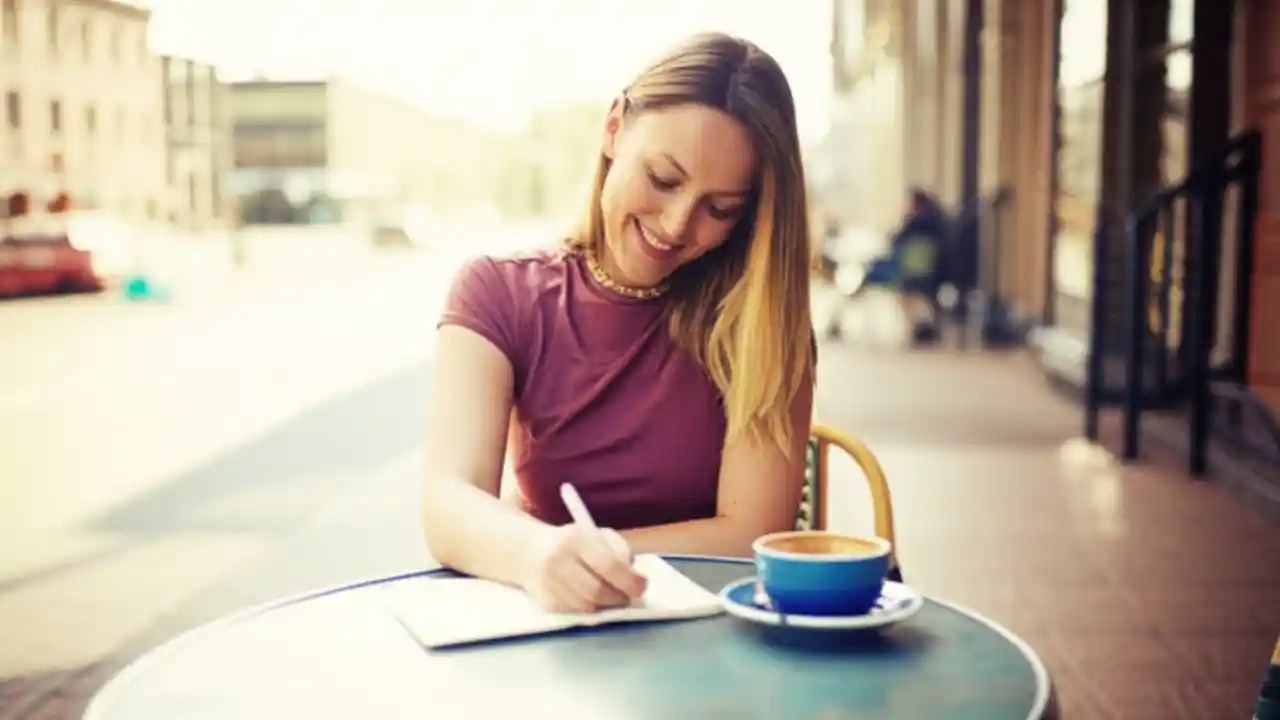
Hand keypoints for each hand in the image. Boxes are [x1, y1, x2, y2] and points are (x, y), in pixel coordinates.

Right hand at [522, 524, 647, 612]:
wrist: (528, 551)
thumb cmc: (572, 541)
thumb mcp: (596, 534)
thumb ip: (619, 549)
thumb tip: (633, 574)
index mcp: (576, 538)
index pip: (608, 565)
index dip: (629, 580)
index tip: (642, 586)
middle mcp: (559, 561)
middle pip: (597, 591)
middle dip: (619, 597)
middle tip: (628, 596)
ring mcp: (549, 584)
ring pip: (587, 606)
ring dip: (605, 605)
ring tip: (611, 596)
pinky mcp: (546, 602)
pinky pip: (576, 612)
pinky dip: (590, 608)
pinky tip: (591, 598)